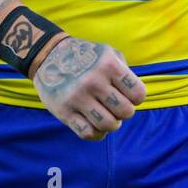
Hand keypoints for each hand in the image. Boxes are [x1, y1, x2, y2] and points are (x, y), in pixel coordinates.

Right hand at [31, 37, 145, 140]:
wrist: (49, 55)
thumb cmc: (86, 56)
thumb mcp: (108, 53)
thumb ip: (125, 72)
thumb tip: (136, 98)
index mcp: (108, 65)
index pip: (138, 94)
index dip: (137, 98)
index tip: (128, 96)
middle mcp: (94, 81)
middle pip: (125, 112)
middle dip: (124, 112)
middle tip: (115, 106)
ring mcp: (77, 97)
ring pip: (108, 125)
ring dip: (111, 124)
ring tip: (106, 116)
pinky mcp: (63, 112)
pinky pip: (88, 134)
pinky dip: (96, 133)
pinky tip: (94, 124)